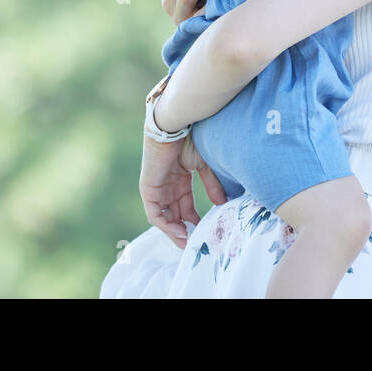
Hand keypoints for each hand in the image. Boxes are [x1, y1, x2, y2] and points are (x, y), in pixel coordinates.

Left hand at [140, 131, 227, 247]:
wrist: (174, 125)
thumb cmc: (190, 139)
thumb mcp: (204, 166)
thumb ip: (212, 184)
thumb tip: (222, 203)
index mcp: (178, 181)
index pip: (185, 208)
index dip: (195, 222)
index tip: (206, 233)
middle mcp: (166, 187)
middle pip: (175, 216)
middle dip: (186, 231)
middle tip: (198, 245)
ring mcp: (156, 189)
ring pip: (165, 219)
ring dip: (176, 233)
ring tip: (189, 244)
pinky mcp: (148, 190)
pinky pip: (156, 215)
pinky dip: (167, 226)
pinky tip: (180, 233)